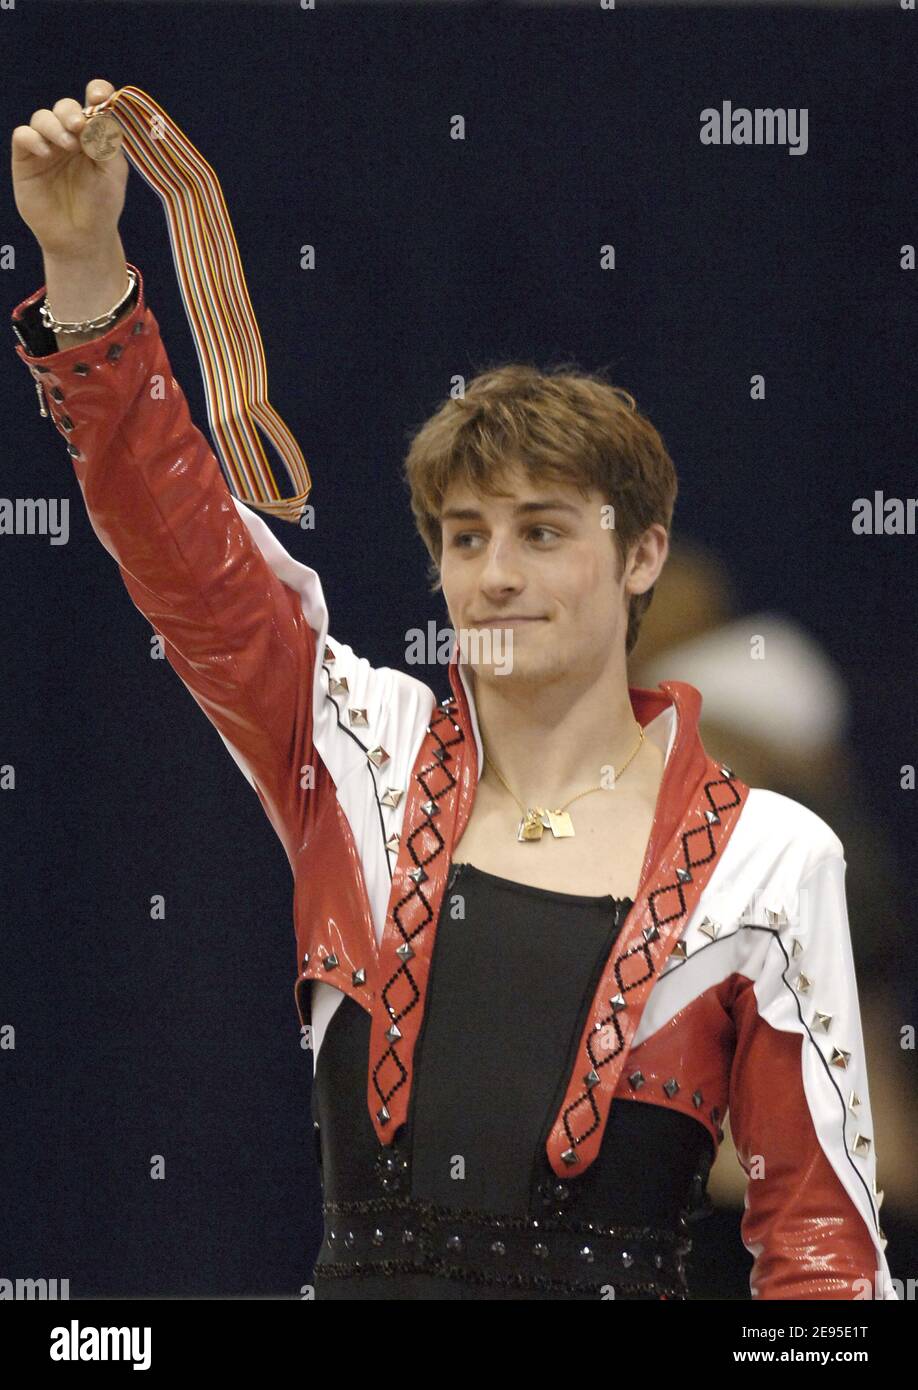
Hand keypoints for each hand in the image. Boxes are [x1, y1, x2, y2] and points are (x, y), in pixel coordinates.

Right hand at [11, 78, 127, 259]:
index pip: (94, 102)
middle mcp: (70, 136)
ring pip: (43, 118)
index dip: (97, 91)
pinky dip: (33, 138)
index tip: (100, 96)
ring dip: (54, 125)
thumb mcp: (111, 172)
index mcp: (95, 135)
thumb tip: (95, 115)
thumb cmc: (101, 205)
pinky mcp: (26, 159)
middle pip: (65, 107)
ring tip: (67, 145)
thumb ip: (106, 142)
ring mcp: (47, 146)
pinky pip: (23, 136)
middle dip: (71, 112)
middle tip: (80, 127)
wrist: (82, 238)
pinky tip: (46, 152)